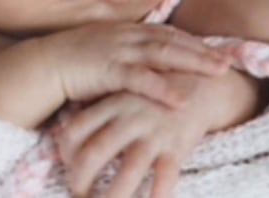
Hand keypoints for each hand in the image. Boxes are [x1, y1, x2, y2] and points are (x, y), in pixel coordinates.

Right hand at [44, 23, 229, 107]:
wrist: (42, 66)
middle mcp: (127, 35)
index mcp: (128, 30)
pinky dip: (162, 88)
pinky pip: (140, 79)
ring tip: (216, 72)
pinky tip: (181, 99)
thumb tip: (153, 62)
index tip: (217, 50)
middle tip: (228, 61)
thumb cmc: (74, 62)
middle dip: (202, 51)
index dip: (194, 42)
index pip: (169, 34)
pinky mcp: (106, 70)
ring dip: (193, 63)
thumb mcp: (107, 51)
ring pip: (163, 54)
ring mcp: (118, 50)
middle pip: (173, 41)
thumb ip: (130, 53)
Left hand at [56, 73, 220, 197]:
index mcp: (113, 103)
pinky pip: (164, 177)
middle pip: (94, 152)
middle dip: (80, 180)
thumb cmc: (157, 91)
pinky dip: (155, 196)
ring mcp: (155, 132)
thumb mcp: (126, 92)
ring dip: (114, 196)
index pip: (76, 130)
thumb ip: (99, 112)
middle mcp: (131, 117)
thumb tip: (65, 137)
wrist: (203, 81)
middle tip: (78, 194)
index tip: (65, 168)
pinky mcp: (178, 146)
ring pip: (128, 170)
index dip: (64, 154)